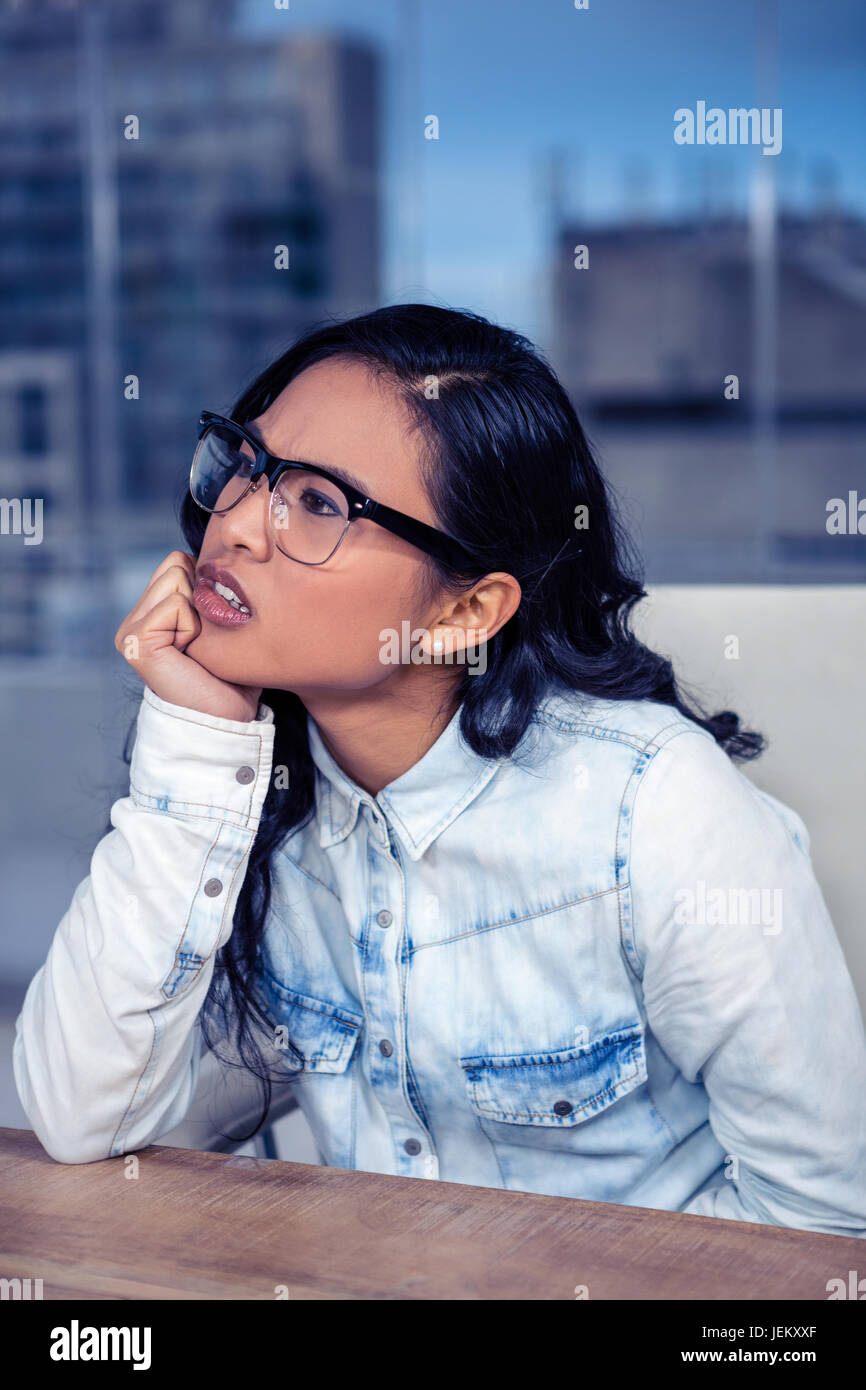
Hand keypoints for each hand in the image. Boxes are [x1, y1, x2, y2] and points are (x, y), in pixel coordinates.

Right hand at [114, 550, 263, 721]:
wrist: (226, 720)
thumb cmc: (230, 677)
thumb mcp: (219, 625)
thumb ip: (208, 591)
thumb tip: (217, 558)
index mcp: (149, 614)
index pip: (178, 560)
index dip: (205, 586)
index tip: (209, 627)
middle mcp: (133, 621)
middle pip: (177, 562)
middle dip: (202, 596)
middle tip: (203, 638)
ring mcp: (130, 631)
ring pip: (178, 578)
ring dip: (200, 612)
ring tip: (197, 646)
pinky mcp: (135, 641)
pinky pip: (176, 604)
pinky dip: (193, 627)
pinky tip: (189, 653)